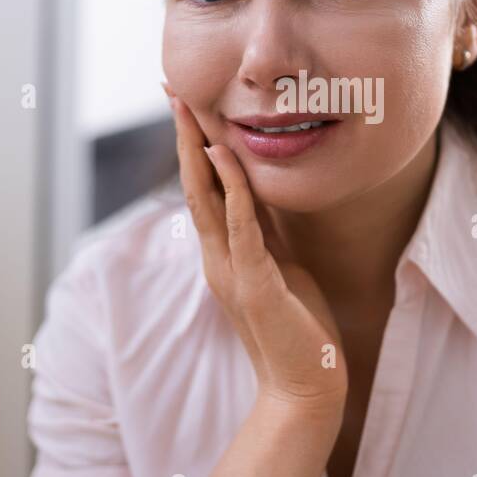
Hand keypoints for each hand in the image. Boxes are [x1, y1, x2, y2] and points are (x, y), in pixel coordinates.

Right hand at [163, 83, 346, 416]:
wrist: (305, 385)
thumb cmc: (298, 327)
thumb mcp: (280, 264)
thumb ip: (264, 230)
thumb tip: (258, 190)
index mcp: (223, 253)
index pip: (202, 188)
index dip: (192, 145)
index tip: (183, 104)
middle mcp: (217, 258)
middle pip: (193, 186)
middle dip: (184, 137)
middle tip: (171, 90)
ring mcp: (231, 272)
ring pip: (206, 202)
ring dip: (198, 154)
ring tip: (190, 112)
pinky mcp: (255, 286)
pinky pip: (241, 229)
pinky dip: (234, 192)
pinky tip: (227, 158)